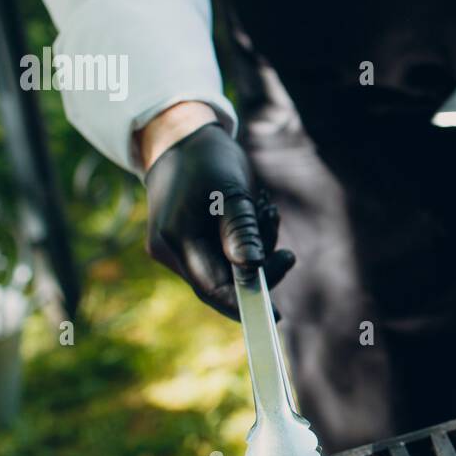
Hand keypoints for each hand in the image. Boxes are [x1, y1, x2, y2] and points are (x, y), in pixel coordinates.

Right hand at [143, 121, 294, 319]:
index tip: (277, 315)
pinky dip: (244, 246)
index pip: (213, 287)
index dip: (245, 304)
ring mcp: (175, 249)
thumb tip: (252, 268)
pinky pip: (220, 258)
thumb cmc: (208, 159)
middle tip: (287, 254)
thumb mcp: (231, 189)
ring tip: (267, 214)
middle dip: (258, 272)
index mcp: (176, 238)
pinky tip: (256, 216)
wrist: (180, 139)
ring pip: (223, 271)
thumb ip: (241, 230)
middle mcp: (168, 250)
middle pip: (219, 283)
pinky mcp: (186, 243)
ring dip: (254, 253)